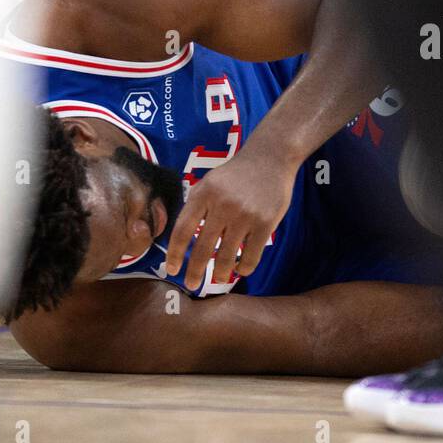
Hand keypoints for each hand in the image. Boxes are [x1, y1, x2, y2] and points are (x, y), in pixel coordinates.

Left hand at [166, 150, 297, 291]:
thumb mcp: (210, 182)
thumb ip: (197, 206)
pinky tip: (242, 269)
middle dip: (195, 271)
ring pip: (227, 255)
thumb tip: (184, 237)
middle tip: (192, 284)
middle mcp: (222, 205)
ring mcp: (245, 215)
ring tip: (219, 279)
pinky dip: (245, 266)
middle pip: (202, 247)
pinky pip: (252, 254)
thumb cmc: (236, 173)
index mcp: (203, 195)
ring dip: (221, 273)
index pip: (182, 230)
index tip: (172, 269)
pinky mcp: (265, 223)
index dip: (175, 253)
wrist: (270, 158)